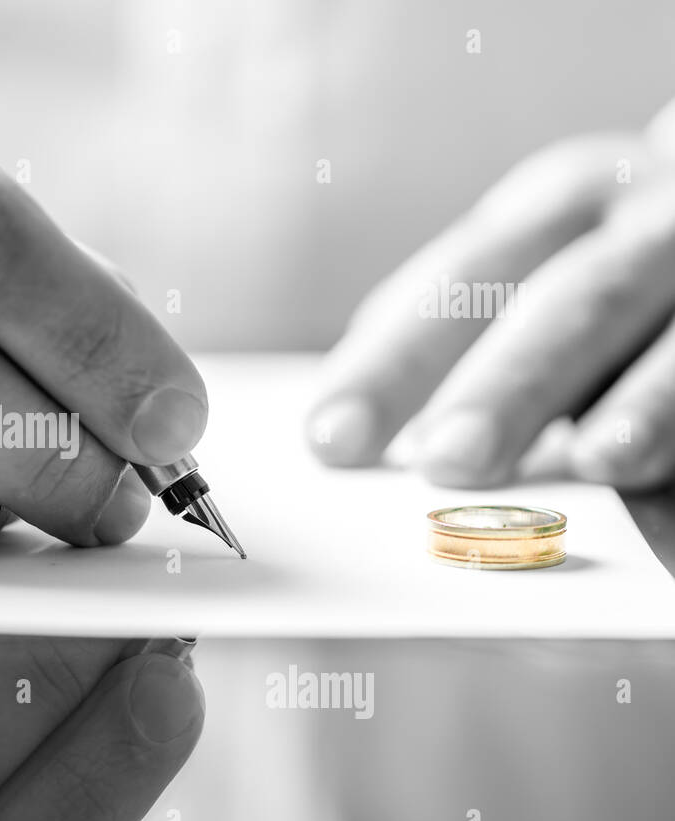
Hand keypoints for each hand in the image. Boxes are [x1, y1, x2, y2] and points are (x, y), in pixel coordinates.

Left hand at [307, 99, 674, 489]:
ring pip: (671, 333)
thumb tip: (346, 423)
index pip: (459, 282)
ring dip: (636, 401)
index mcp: (559, 209)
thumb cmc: (612, 275)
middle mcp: (642, 226)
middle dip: (506, 383)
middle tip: (447, 461)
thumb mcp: (536, 271)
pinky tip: (652, 459)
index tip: (331, 438)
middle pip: (567, 300)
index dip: (393, 362)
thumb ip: (457, 332)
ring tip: (594, 461)